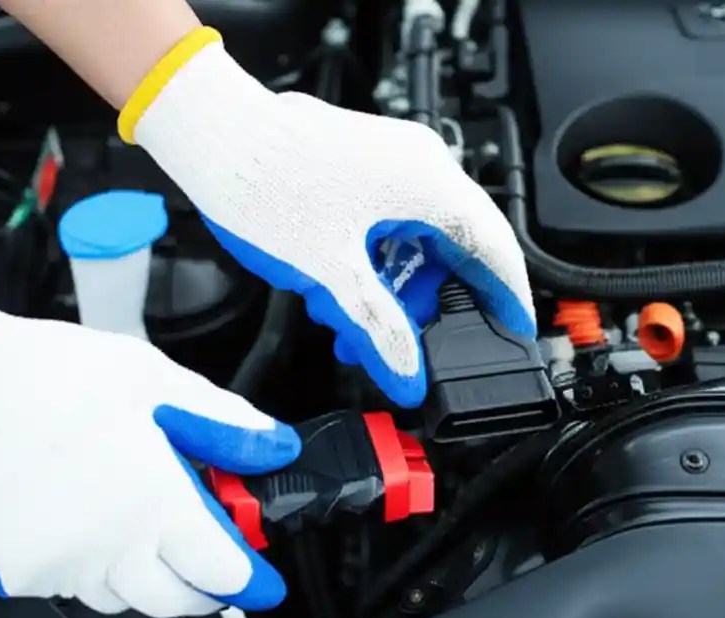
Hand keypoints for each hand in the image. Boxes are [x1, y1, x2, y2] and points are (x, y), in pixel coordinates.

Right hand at [0, 262, 298, 617]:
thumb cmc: (39, 379)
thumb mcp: (154, 382)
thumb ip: (222, 421)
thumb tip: (272, 443)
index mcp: (157, 505)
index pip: (224, 570)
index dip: (252, 576)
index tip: (261, 576)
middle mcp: (112, 549)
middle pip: (176, 601)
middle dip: (205, 587)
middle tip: (214, 562)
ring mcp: (60, 566)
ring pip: (121, 597)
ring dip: (145, 576)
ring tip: (146, 528)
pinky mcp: (15, 570)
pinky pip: (67, 585)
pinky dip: (88, 565)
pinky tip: (85, 520)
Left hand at [123, 30, 535, 407]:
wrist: (210, 132)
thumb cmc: (263, 181)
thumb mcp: (330, 276)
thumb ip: (378, 333)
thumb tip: (408, 377)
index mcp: (430, 186)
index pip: (496, 252)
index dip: (509, 302)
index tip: (513, 337)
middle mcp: (421, 166)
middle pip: (457, 250)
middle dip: (432, 306)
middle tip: (415, 348)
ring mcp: (392, 161)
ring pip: (419, 240)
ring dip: (397, 288)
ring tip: (357, 328)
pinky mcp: (363, 165)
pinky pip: (392, 222)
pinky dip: (377, 262)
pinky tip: (342, 294)